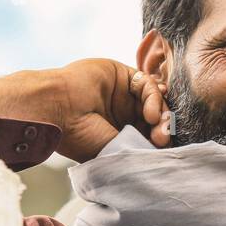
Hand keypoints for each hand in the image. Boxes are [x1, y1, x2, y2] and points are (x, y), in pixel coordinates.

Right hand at [51, 59, 170, 161]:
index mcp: (119, 132)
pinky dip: (153, 98)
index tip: (164, 150)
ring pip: (153, 99)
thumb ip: (140, 147)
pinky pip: (146, 84)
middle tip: (163, 139)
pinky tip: (149, 113)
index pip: (150, 133)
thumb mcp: (116, 149)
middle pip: (156, 115)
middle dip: (163, 127)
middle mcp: (122, 112)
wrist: (58, 112)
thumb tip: (167, 151)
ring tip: (155, 125)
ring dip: (160, 113)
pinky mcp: (120, 74)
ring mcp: (122, 93)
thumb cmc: (80, 137)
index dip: (160, 139)